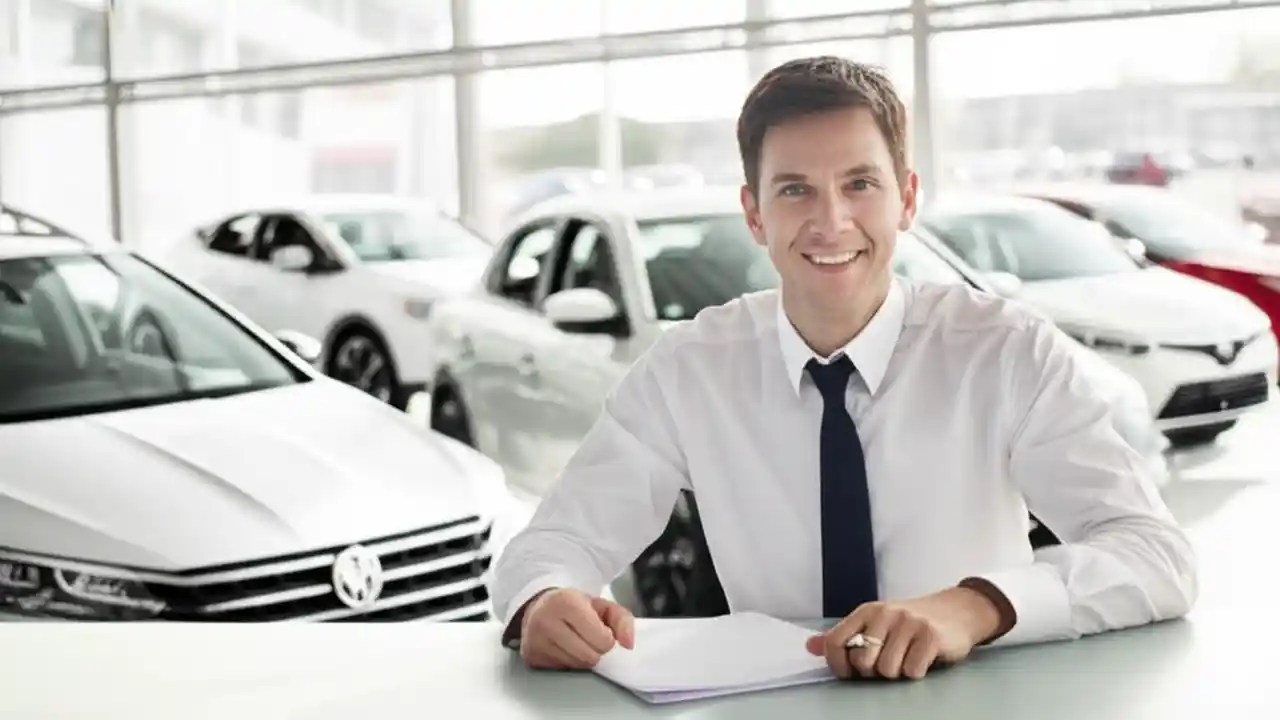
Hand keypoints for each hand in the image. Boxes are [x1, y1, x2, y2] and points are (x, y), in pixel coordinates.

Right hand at [518, 588, 635, 669]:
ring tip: (576, 641)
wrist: (538, 607)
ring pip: (576, 666)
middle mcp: (546, 620)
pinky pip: (561, 670)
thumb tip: (629, 644)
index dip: (607, 639)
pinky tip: (563, 648)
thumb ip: (623, 620)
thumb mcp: (601, 605)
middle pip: (590, 656)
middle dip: (596, 650)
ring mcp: (535, 640)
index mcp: (566, 601)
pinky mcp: (531, 656)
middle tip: (589, 638)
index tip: (601, 630)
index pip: (602, 639)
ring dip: (582, 658)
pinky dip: (568, 662)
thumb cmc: (574, 606)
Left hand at [804, 587, 1002, 680]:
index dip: (839, 666)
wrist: (957, 611)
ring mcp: (908, 623)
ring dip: (897, 673)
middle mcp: (885, 614)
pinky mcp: (931, 635)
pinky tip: (923, 659)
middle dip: (873, 672)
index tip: (852, 672)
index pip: (834, 642)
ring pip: (887, 670)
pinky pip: (912, 671)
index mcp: (866, 612)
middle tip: (888, 662)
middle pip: (862, 662)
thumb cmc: (910, 622)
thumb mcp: (875, 624)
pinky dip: (917, 672)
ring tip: (907, 658)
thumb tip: (809, 646)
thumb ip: (845, 637)